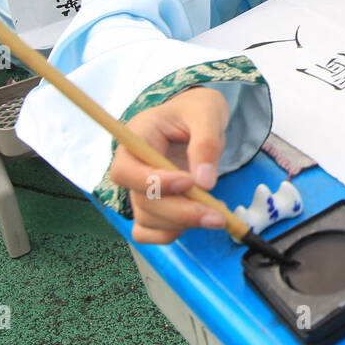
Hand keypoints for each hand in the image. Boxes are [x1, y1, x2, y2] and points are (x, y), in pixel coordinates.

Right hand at [109, 87, 229, 243]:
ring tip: (217, 215)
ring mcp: (140, 188)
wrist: (199, 116)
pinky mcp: (151, 204)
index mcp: (137, 137)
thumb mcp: (208, 113)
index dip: (152, 183)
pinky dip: (170, 234)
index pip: (126, 170)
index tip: (188, 182)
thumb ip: (205, 143)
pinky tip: (199, 221)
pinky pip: (147, 231)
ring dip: (181, 224)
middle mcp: (132, 166)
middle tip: (217, 216)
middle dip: (179, 212)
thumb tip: (204, 183)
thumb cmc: (198, 109)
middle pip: (140, 201)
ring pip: (147, 219)